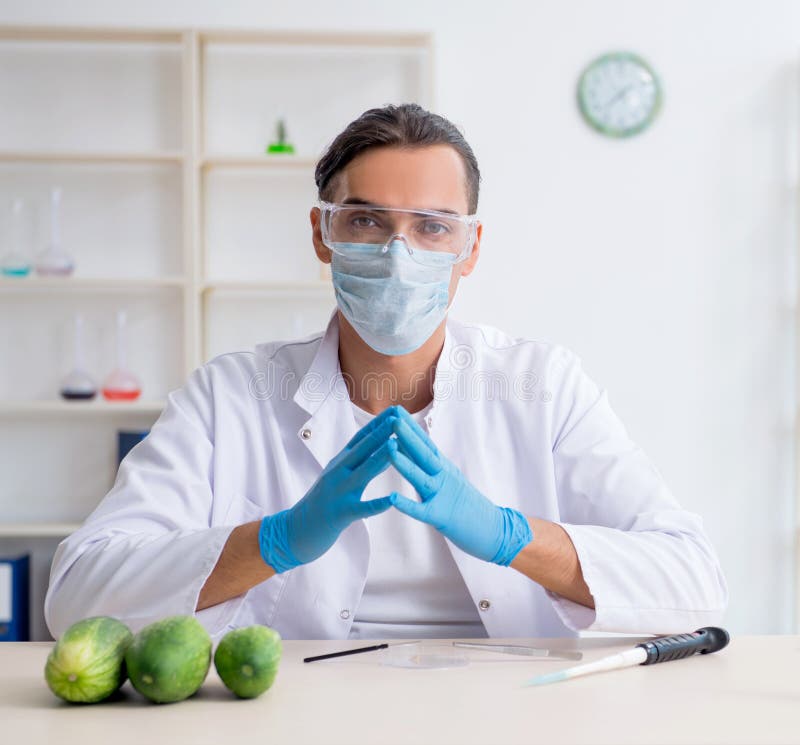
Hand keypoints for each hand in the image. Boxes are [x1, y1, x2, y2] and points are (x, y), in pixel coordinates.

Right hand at [258, 407, 397, 571]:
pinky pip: (361, 509)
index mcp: (339, 463)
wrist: (295, 530)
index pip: (360, 439)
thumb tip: (383, 447)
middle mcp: (337, 472)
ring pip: (362, 473)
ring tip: (396, 446)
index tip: (394, 410)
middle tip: (399, 418)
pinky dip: (376, 504)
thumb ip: (360, 463)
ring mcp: (338, 492)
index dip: (378, 424)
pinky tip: (392, 501)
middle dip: (382, 433)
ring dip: (379, 459)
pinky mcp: (340, 514)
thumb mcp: (339, 477)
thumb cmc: (322, 503)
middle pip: (362, 450)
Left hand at [388, 406, 531, 564]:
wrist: (493, 528)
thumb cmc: (467, 504)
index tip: (396, 410)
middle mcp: (443, 477)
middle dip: (407, 435)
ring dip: (404, 462)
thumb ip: (433, 465)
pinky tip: (393, 498)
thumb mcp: (449, 478)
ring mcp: (442, 495)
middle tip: (392, 418)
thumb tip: (414, 449)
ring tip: (389, 447)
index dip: (410, 427)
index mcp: (443, 468)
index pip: (425, 443)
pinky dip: (408, 505)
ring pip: (420, 476)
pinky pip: (422, 511)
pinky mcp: (441, 517)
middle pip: (423, 453)